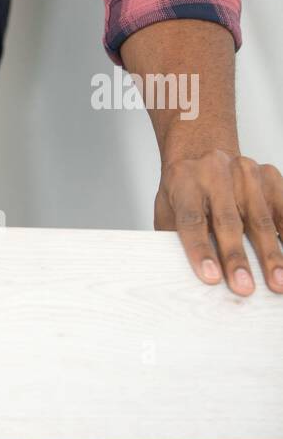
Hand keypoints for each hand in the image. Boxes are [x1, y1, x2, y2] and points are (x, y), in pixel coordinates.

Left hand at [154, 149, 282, 294]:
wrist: (203, 151)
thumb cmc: (186, 189)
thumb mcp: (168, 207)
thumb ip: (172, 236)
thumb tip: (182, 275)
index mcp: (184, 181)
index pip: (191, 219)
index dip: (200, 250)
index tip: (211, 277)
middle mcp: (215, 172)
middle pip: (227, 221)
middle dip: (237, 258)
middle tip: (245, 288)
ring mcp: (245, 172)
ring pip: (259, 219)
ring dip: (270, 254)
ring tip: (278, 282)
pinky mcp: (269, 176)